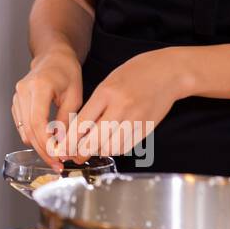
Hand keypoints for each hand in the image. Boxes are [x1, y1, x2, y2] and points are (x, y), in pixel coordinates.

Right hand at [12, 50, 83, 170]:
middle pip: (28, 129)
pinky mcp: (16, 102)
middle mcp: (23, 91)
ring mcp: (17, 96)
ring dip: (38, 146)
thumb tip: (62, 144)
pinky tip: (45, 144)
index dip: (46, 143)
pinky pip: (21, 125)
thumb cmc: (66, 71)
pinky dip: (32, 136)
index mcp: (39, 87)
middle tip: (56, 163)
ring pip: (23, 129)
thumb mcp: (74, 96)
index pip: (37, 122)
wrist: (53, 57)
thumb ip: (66, 120)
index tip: (57, 156)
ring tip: (53, 157)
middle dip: (43, 149)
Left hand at [67, 47, 190, 162]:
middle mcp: (120, 107)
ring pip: (111, 147)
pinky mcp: (147, 128)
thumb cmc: (135, 74)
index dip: (70, 141)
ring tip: (93, 149)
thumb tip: (79, 130)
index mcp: (106, 93)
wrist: (167, 72)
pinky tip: (111, 145)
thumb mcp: (108, 83)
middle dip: (81, 152)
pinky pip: (126, 146)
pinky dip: (116, 149)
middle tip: (76, 156)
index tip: (62, 149)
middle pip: (95, 140)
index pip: (82, 124)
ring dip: (99, 151)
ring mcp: (135, 119)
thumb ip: (94, 105)